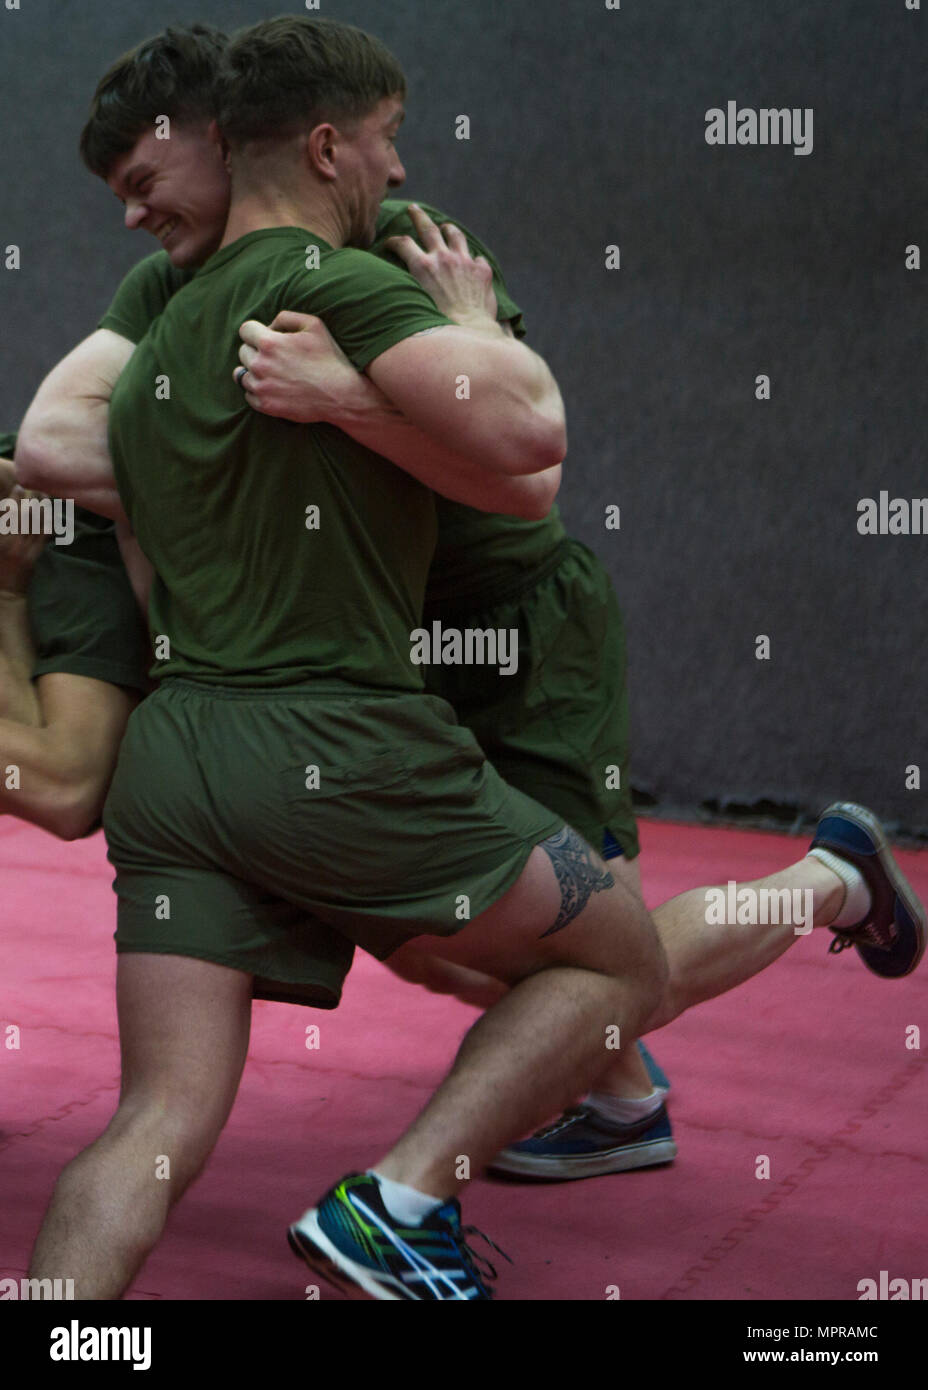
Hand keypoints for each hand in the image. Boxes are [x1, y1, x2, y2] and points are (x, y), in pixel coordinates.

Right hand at [0, 461, 50, 594]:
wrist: (5, 593)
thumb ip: (0, 526)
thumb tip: (4, 509)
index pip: (7, 514)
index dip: (14, 499)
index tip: (18, 487)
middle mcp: (12, 543)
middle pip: (24, 516)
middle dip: (30, 499)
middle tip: (35, 485)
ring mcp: (25, 550)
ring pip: (35, 524)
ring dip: (41, 507)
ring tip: (44, 494)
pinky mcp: (35, 556)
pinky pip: (43, 537)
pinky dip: (47, 523)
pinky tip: (50, 513)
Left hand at [235, 313, 361, 422]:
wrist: (341, 395)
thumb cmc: (330, 358)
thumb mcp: (314, 325)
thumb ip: (286, 317)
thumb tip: (269, 325)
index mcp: (269, 343)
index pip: (245, 330)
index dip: (256, 331)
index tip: (266, 337)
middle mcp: (260, 365)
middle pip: (243, 352)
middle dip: (256, 351)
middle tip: (276, 357)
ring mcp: (261, 387)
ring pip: (242, 375)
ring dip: (254, 372)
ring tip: (274, 373)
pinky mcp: (265, 405)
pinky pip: (248, 395)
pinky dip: (257, 391)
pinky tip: (274, 388)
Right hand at [384, 204, 498, 329]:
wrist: (469, 332)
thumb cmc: (439, 326)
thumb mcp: (417, 303)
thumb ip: (414, 286)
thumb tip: (410, 282)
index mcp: (423, 267)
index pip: (403, 244)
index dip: (394, 241)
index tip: (390, 243)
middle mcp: (443, 258)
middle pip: (428, 228)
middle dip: (418, 216)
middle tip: (413, 208)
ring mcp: (464, 262)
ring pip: (455, 235)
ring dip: (449, 229)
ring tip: (446, 227)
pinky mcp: (482, 271)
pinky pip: (477, 258)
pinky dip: (472, 259)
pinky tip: (472, 262)